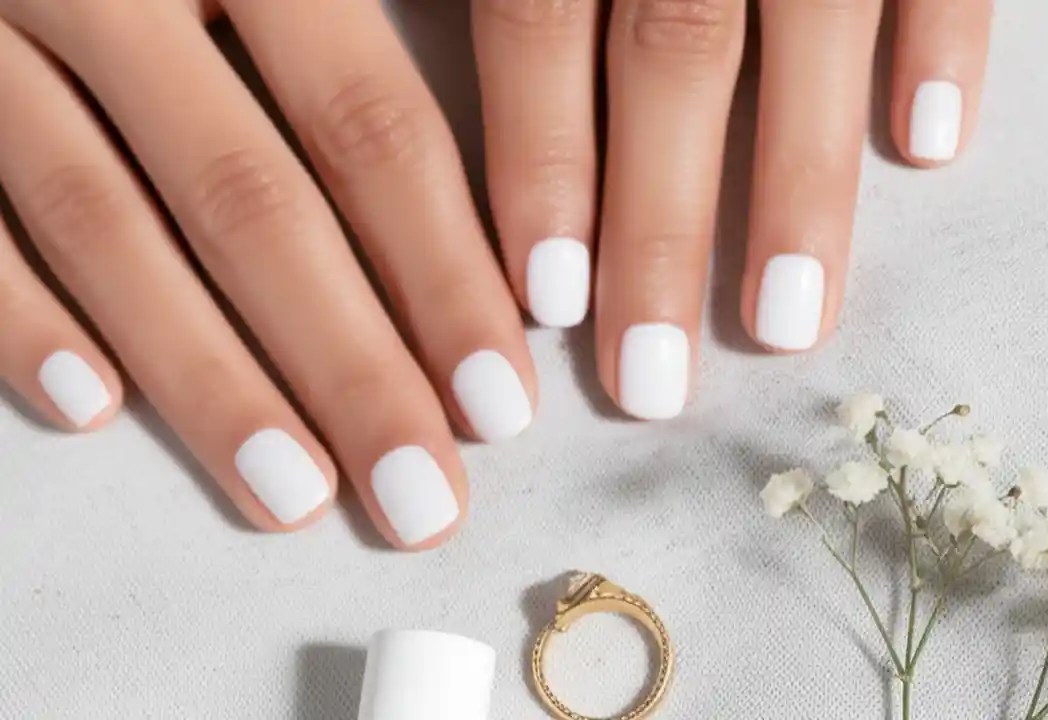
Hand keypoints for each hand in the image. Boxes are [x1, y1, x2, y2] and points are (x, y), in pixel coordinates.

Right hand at [0, 0, 540, 549]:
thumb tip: (494, 196)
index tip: (500, 401)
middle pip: (252, 202)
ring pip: (106, 226)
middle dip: (348, 366)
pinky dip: (16, 315)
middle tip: (422, 495)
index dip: (441, 271)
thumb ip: (358, 39)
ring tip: (296, 493)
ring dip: (207, 379)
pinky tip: (93, 410)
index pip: (369, 127)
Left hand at [471, 0, 991, 418]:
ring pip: (812, 22)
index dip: (538, 159)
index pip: (541, 19)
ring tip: (791, 320)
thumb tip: (448, 101)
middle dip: (659, 224)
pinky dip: (945, 39)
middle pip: (673, 54)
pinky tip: (933, 144)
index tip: (545, 300)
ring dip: (799, 181)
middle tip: (646, 380)